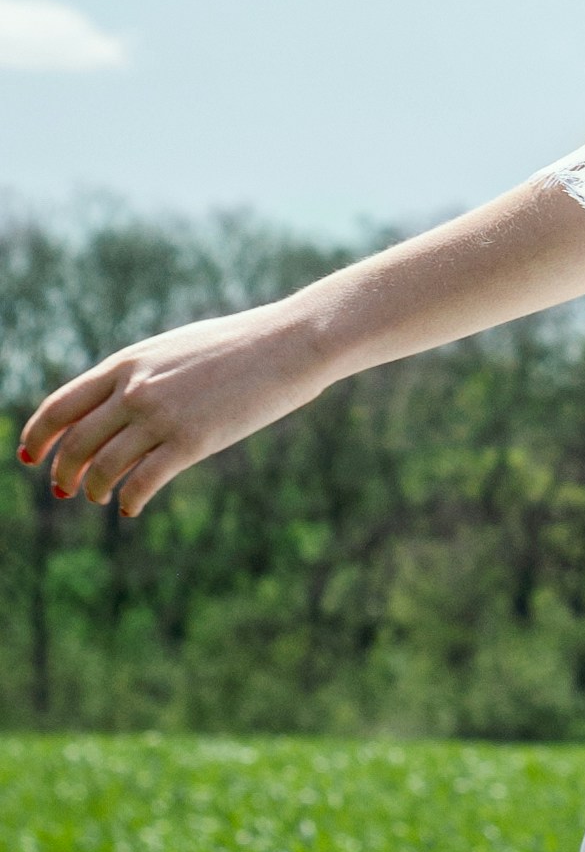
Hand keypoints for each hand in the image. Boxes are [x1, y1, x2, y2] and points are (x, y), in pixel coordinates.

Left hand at [16, 301, 328, 520]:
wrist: (288, 343)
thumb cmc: (238, 344)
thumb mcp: (174, 348)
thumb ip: (140, 373)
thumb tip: (114, 401)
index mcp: (127, 362)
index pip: (60, 405)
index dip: (38, 435)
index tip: (30, 457)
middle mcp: (135, 389)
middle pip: (75, 443)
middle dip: (62, 472)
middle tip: (64, 490)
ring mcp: (161, 416)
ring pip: (103, 467)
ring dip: (94, 489)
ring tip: (100, 498)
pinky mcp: (191, 442)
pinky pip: (143, 483)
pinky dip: (129, 501)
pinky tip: (131, 508)